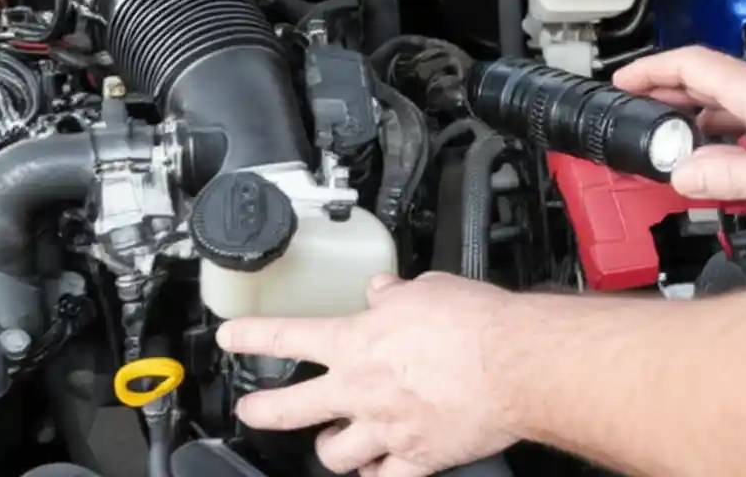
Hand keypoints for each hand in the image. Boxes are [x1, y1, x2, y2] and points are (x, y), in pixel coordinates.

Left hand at [216, 273, 518, 476]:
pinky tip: (375, 470)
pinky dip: (376, 476)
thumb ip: (396, 295)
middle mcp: (361, 389)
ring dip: (329, 449)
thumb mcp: (428, 289)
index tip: (230, 337)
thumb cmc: (477, 323)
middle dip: (263, 411)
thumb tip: (382, 290)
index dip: (251, 336)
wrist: (515, 364)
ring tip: (331, 444)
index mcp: (358, 342)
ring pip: (334, 455)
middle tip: (252, 411)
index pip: (287, 337)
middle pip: (289, 410)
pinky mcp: (418, 457)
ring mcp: (386, 429)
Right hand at [614, 46, 745, 215]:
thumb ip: (725, 177)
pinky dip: (724, 136)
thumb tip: (683, 175)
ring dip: (694, 120)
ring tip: (671, 145)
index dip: (651, 71)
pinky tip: (721, 162)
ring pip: (726, 104)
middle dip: (664, 96)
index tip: (622, 82)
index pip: (690, 65)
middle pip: (703, 81)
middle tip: (635, 115)